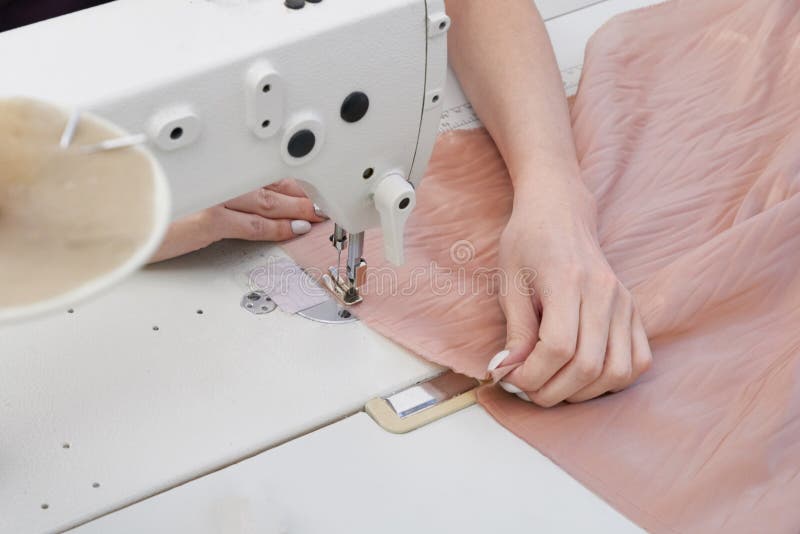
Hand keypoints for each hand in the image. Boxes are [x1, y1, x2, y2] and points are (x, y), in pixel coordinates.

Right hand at [150, 180, 325, 262]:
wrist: (111, 218)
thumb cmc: (137, 205)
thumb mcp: (172, 193)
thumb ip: (202, 192)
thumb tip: (231, 202)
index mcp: (206, 168)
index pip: (256, 170)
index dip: (285, 180)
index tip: (304, 186)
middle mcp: (211, 177)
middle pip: (267, 183)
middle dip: (298, 194)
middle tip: (322, 202)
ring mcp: (211, 196)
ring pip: (267, 202)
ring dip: (296, 208)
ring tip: (316, 215)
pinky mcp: (208, 219)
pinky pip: (253, 225)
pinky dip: (277, 228)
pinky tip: (294, 229)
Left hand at [489, 171, 651, 406]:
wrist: (559, 213)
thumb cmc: (527, 243)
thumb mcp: (509, 283)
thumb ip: (515, 331)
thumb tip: (508, 373)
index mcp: (568, 280)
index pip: (559, 348)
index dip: (532, 374)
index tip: (510, 378)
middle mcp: (604, 293)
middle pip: (588, 366)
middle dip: (551, 391)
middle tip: (527, 388)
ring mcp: (624, 302)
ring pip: (617, 371)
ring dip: (581, 392)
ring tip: (552, 384)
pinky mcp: (634, 311)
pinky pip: (638, 362)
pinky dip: (612, 380)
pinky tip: (583, 376)